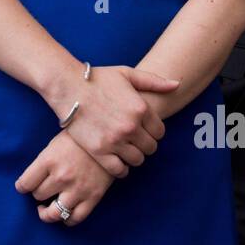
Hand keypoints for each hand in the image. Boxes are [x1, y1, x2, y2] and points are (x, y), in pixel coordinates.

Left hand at [15, 130, 114, 225]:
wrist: (109, 138)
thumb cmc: (79, 139)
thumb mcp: (55, 144)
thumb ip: (43, 163)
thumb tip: (31, 181)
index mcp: (49, 160)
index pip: (25, 184)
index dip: (22, 186)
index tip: (23, 186)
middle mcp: (61, 177)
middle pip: (38, 196)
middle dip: (37, 193)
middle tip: (41, 189)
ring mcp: (77, 189)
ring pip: (54, 214)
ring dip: (47, 213)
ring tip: (46, 209)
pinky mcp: (93, 197)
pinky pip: (75, 218)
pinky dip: (67, 219)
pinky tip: (64, 212)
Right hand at [60, 65, 177, 176]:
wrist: (68, 86)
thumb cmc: (97, 78)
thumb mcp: (127, 74)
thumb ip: (154, 81)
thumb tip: (176, 85)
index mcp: (141, 108)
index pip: (160, 132)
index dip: (153, 132)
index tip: (144, 130)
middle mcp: (131, 126)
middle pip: (151, 148)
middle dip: (145, 144)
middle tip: (134, 140)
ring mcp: (115, 140)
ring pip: (137, 160)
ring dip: (134, 156)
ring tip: (125, 149)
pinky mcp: (99, 151)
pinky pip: (119, 170)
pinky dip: (121, 169)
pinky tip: (117, 161)